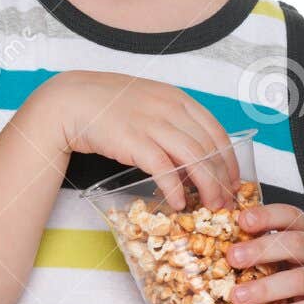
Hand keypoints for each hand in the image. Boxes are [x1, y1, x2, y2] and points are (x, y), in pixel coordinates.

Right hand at [41, 70, 236, 208]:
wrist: (70, 101)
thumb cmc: (107, 104)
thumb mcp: (147, 102)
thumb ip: (171, 121)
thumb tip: (192, 155)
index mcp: (176, 97)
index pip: (216, 130)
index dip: (229, 159)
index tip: (232, 179)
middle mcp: (168, 108)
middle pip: (209, 147)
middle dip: (222, 178)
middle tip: (225, 201)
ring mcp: (151, 123)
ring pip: (194, 158)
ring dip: (206, 186)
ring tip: (209, 206)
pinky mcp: (133, 140)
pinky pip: (163, 168)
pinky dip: (175, 188)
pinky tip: (178, 203)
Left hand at [227, 203, 303, 303]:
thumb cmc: (288, 277)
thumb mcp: (274, 257)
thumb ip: (253, 247)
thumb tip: (208, 244)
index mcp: (303, 231)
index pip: (289, 215)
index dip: (266, 215)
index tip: (241, 221)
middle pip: (294, 244)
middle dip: (261, 249)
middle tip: (232, 258)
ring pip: (300, 279)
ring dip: (266, 287)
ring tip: (238, 297)